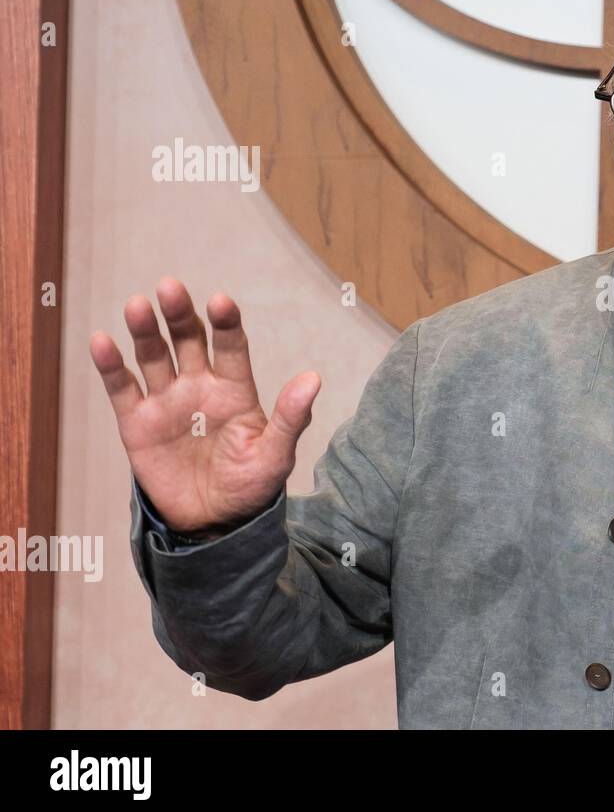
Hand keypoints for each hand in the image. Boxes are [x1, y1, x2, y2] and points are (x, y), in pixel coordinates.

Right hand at [89, 277, 319, 534]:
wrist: (214, 523)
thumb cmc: (251, 486)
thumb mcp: (275, 454)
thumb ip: (290, 417)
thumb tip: (314, 378)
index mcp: (235, 390)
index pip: (230, 347)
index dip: (225, 323)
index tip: (220, 302)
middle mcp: (199, 387)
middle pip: (188, 341)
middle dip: (179, 315)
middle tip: (170, 288)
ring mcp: (167, 402)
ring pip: (153, 356)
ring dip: (144, 331)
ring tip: (137, 306)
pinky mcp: (137, 422)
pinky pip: (122, 388)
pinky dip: (110, 365)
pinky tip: (102, 341)